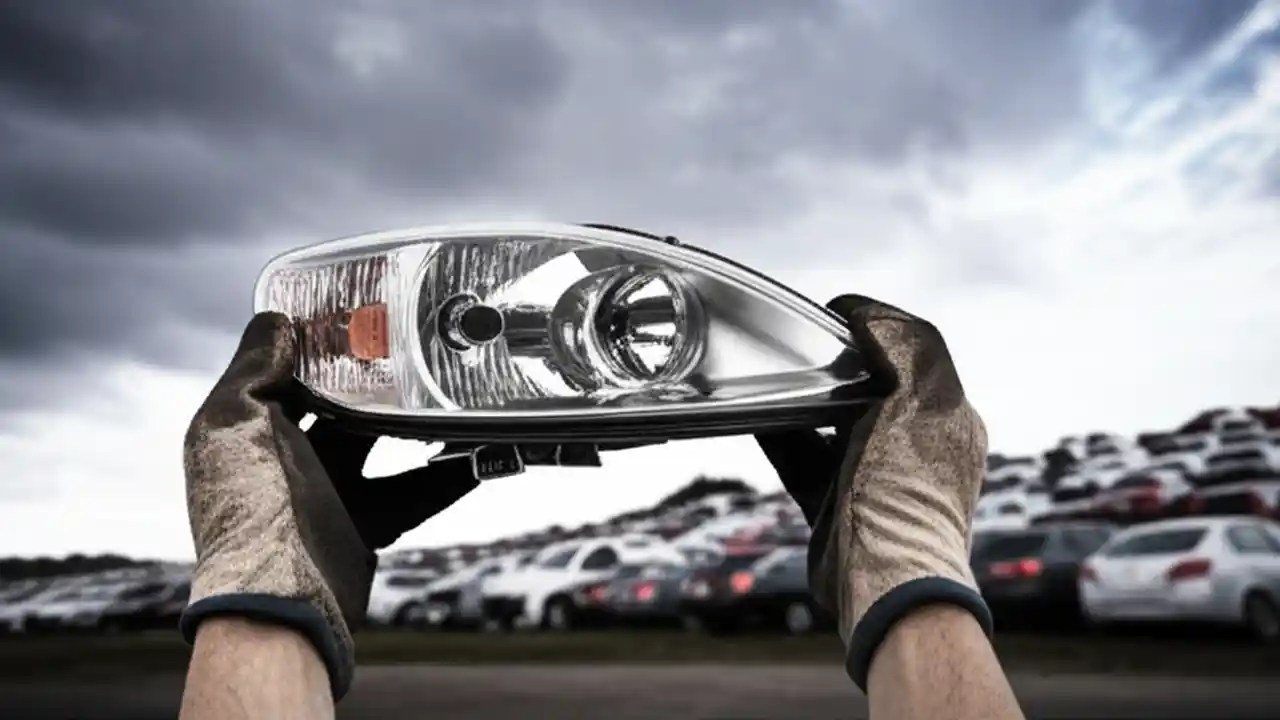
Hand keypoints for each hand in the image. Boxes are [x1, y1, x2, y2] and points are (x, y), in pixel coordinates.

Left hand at [180, 312, 479, 698]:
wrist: (279, 598)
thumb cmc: (248, 505)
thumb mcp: (234, 419)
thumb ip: (254, 367)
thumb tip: (276, 321)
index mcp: (251, 430)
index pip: (287, 374)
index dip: (319, 347)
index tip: (361, 317)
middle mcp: (288, 459)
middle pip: (341, 407)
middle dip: (376, 382)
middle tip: (417, 350)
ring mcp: (327, 494)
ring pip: (383, 447)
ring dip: (417, 424)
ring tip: (453, 396)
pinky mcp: (362, 526)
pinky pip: (414, 493)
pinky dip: (447, 477)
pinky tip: (477, 455)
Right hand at [756, 295, 990, 689]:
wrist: (885, 580)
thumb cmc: (911, 493)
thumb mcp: (921, 401)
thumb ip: (906, 345)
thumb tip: (867, 315)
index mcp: (947, 418)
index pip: (913, 353)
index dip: (875, 326)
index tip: (834, 313)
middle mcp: (912, 446)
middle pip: (867, 386)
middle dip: (834, 365)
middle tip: (800, 346)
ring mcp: (872, 477)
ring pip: (829, 423)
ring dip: (800, 401)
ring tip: (772, 378)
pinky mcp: (833, 505)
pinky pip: (801, 459)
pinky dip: (779, 437)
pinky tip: (755, 416)